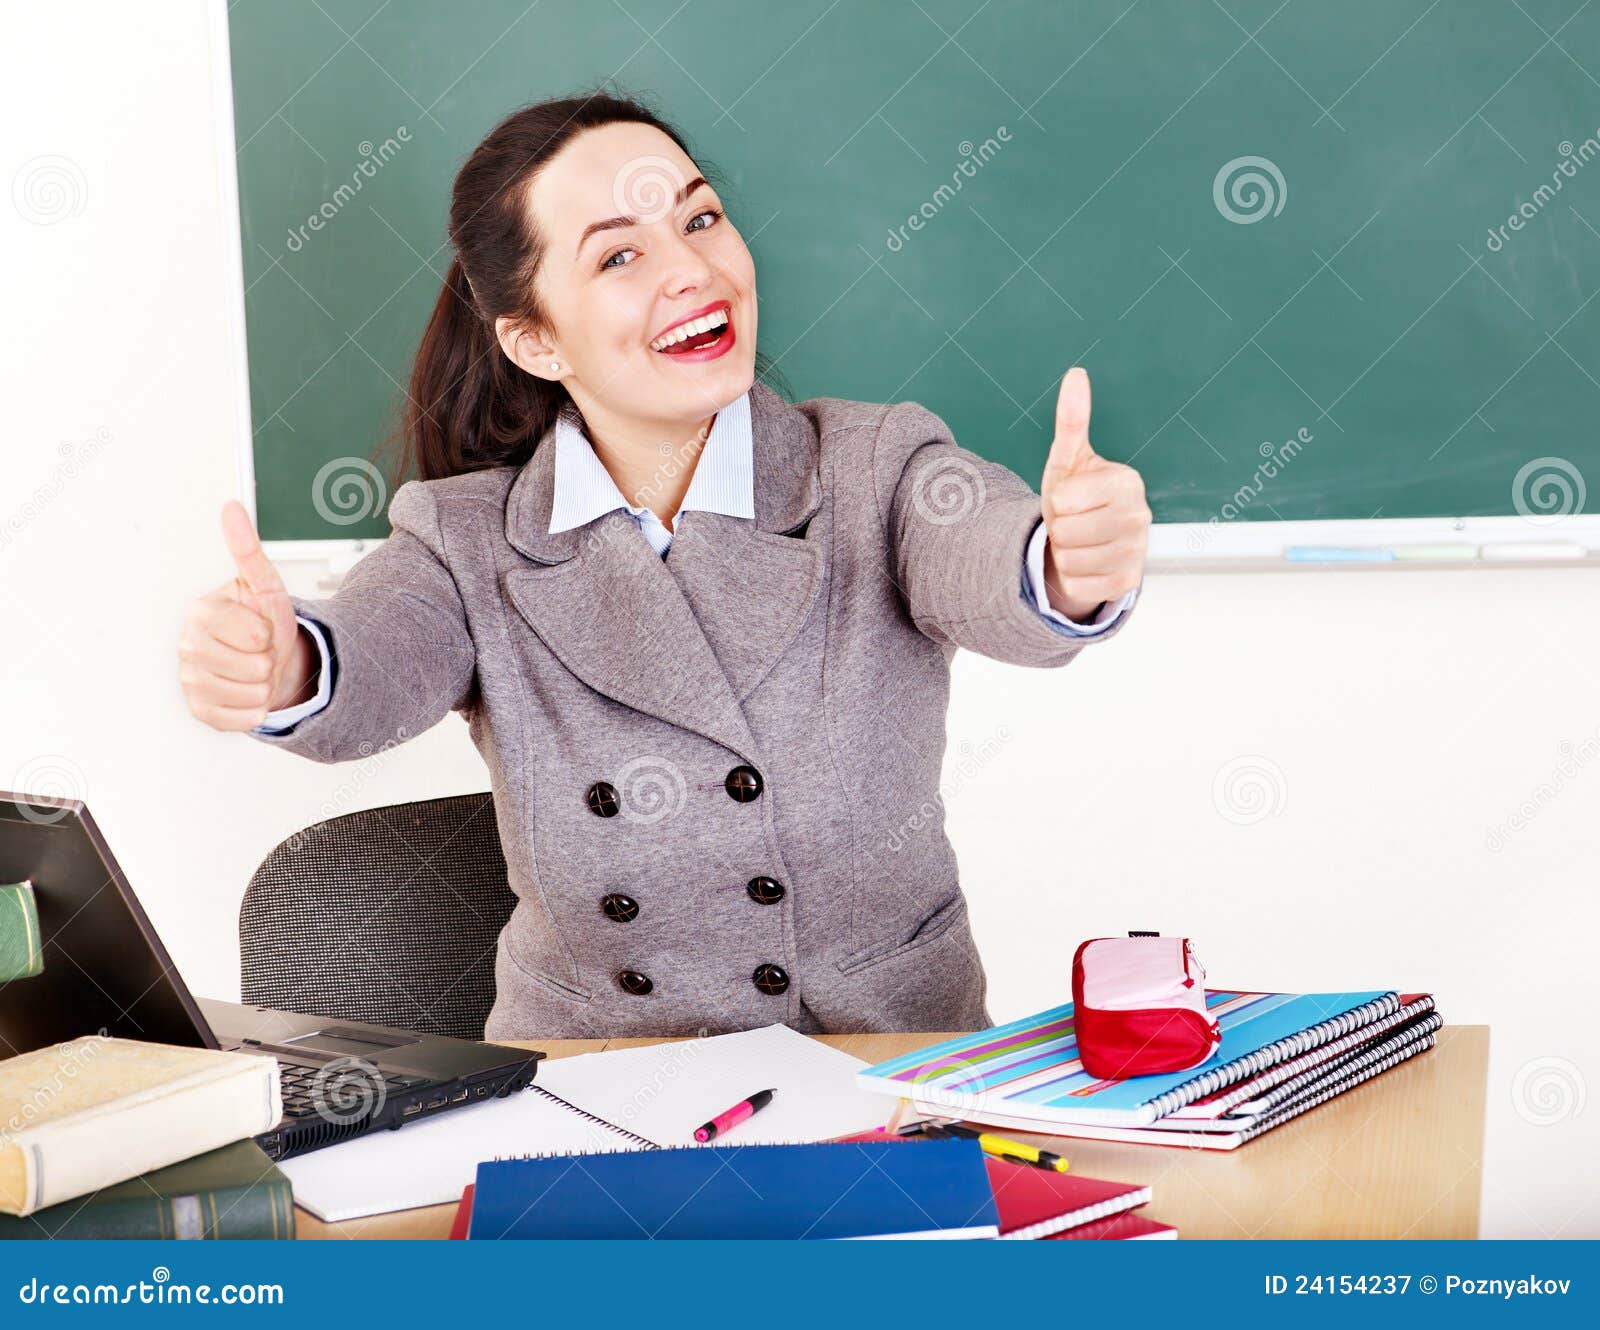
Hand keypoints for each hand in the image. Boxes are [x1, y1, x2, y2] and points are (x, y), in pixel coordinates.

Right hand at [177, 502, 316, 730]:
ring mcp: (189, 679)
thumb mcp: (265, 586)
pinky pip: (240, 719)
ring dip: (265, 684)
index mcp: (200, 613)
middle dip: (268, 659)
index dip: (269, 633)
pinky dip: (255, 709)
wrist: (266, 660)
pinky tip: (248, 693)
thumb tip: (231, 508)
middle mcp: (187, 646)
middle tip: (259, 650)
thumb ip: (248, 550)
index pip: (254, 635)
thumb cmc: (263, 622)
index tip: (260, 627)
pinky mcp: (198, 708)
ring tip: (255, 669)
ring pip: (250, 693)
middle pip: (254, 666)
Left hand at [1039, 367, 1150, 621]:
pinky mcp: (1127, 584)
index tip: (1073, 498)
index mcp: (1127, 482)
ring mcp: (1137, 553)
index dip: (1058, 501)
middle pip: (1066, 532)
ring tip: (1079, 541)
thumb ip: (1071, 420)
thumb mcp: (1069, 459)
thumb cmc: (1077, 496)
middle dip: (1060, 529)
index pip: (1063, 501)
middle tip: (1075, 521)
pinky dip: (1073, 578)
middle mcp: (1140, 517)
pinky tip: (1086, 564)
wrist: (1086, 540)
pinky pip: (1077, 585)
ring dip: (1065, 555)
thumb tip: (1075, 375)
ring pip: (1069, 561)